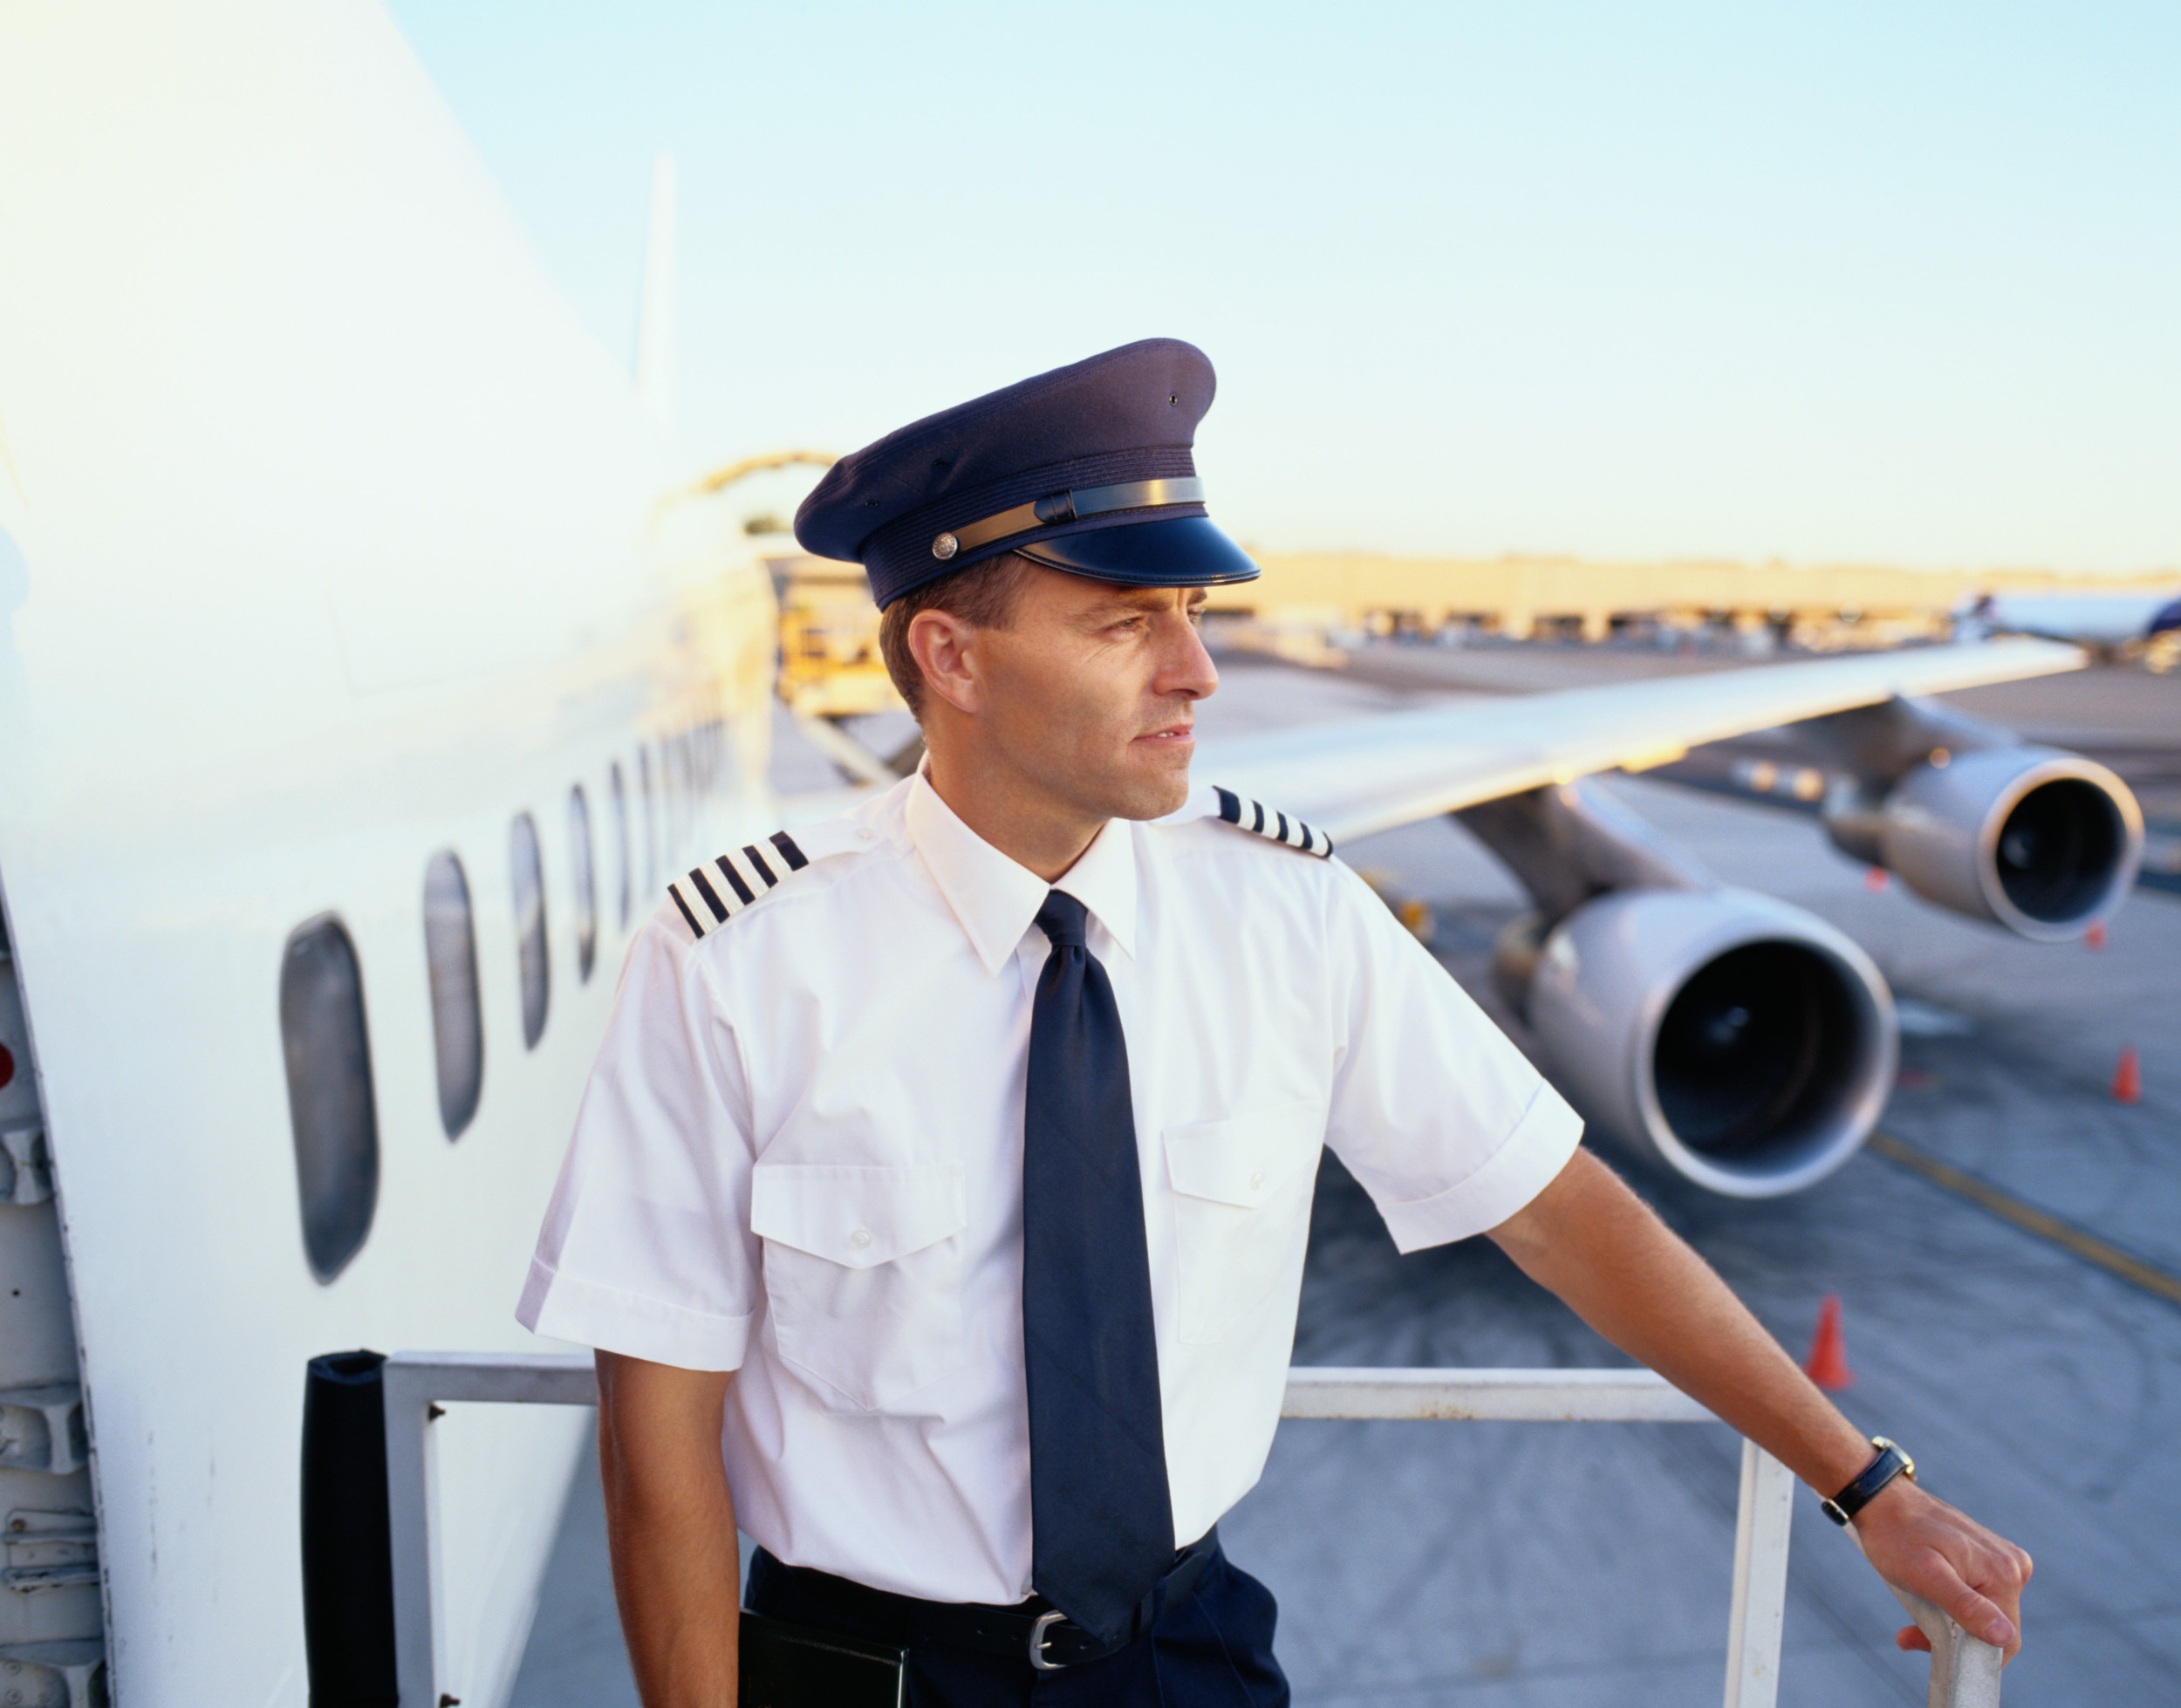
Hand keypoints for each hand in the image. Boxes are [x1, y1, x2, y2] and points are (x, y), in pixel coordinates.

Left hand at [1850, 1476, 2031, 1664]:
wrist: (1882, 1501)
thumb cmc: (1896, 1536)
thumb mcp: (1925, 1575)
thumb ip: (1965, 1606)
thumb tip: (2004, 1636)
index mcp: (2005, 1573)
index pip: (2006, 1641)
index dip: (1967, 1654)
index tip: (1920, 1642)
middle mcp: (2014, 1566)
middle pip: (1995, 1628)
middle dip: (1955, 1637)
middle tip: (1908, 1632)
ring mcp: (2003, 1560)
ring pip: (1987, 1614)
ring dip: (1953, 1622)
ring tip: (1915, 1610)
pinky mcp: (1989, 1558)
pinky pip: (1981, 1596)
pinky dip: (1954, 1604)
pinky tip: (1928, 1594)